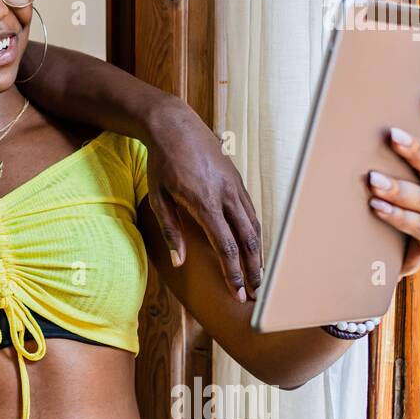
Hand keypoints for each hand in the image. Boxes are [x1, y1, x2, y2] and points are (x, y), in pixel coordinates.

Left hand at [144, 94, 263, 300]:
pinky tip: (255, 247)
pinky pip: (252, 211)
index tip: (237, 291)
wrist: (175, 126)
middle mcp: (226, 195)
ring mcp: (235, 186)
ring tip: (260, 276)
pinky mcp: (238, 180)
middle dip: (253, 269)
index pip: (225, 245)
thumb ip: (171, 231)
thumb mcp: (158, 197)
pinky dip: (256, 233)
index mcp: (205, 202)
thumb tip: (181, 261)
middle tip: (257, 292)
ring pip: (254, 226)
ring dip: (259, 253)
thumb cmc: (162, 163)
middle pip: (247, 240)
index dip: (233, 272)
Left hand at [367, 92, 419, 277]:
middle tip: (392, 136)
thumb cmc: (381, 211)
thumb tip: (349, 127)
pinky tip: (377, 208)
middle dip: (415, 150)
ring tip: (373, 180)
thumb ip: (379, 159)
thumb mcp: (385, 181)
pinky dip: (397, 215)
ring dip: (399, 188)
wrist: (385, 256)